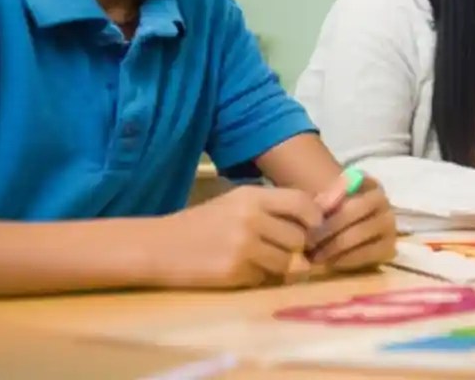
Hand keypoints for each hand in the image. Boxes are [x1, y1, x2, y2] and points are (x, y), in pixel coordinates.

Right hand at [150, 185, 322, 288]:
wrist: (158, 247)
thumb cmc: (201, 224)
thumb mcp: (235, 203)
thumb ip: (271, 208)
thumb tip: (316, 217)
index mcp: (252, 196)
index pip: (302, 202)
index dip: (314, 218)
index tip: (312, 228)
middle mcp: (251, 218)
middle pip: (299, 237)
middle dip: (294, 247)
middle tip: (280, 250)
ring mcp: (243, 245)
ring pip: (286, 262)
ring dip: (278, 266)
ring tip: (257, 260)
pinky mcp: (235, 271)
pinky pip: (265, 278)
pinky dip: (258, 277)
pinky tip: (239, 270)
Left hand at [308, 173, 398, 271]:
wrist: (347, 237)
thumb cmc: (332, 217)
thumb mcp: (324, 205)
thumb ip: (321, 202)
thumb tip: (318, 208)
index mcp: (367, 183)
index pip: (350, 184)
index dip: (329, 199)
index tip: (311, 216)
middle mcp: (383, 201)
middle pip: (355, 209)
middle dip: (329, 227)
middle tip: (308, 241)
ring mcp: (388, 225)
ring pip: (360, 233)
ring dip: (334, 245)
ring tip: (314, 255)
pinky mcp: (388, 248)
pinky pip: (366, 253)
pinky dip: (346, 259)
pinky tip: (329, 262)